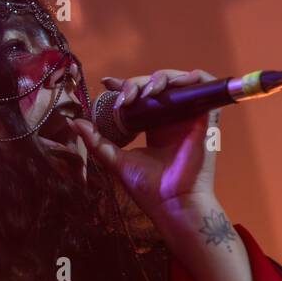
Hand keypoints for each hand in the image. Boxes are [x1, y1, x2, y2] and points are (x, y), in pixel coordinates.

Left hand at [70, 68, 219, 219]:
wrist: (171, 203)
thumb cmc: (148, 187)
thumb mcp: (115, 160)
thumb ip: (96, 141)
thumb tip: (75, 122)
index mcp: (154, 126)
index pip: (141, 96)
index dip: (126, 84)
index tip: (107, 83)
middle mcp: (172, 118)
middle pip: (156, 85)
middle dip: (138, 82)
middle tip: (125, 96)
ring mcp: (189, 117)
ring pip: (178, 81)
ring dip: (161, 77)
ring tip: (146, 91)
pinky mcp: (206, 117)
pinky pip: (206, 86)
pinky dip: (193, 77)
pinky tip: (174, 84)